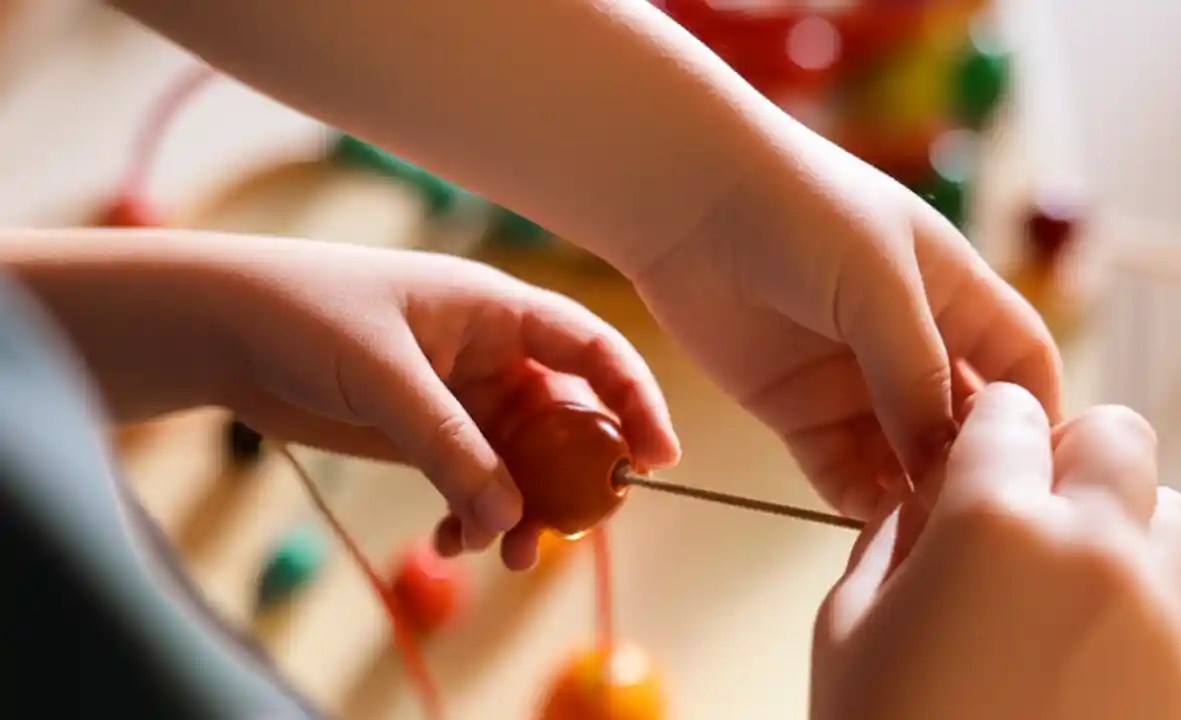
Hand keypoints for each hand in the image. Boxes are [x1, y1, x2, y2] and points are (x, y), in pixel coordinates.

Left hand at [216, 238, 678, 566]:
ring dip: (521, 510)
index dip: (635, 398)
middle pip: (566, 419)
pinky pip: (474, 483)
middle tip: (568, 529)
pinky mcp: (428, 434)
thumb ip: (449, 445)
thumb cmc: (304, 314)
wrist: (224, 328)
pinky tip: (450, 539)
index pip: (592, 348)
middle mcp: (492, 354)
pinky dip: (474, 515)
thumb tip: (510, 515)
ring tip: (502, 553)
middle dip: (572, 478)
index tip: (656, 457)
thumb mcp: (384, 376)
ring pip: (521, 462)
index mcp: (497, 310)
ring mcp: (461, 398)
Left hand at [633, 133, 1059, 518]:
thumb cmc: (800, 213)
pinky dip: (857, 498)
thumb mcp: (879, 286)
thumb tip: (945, 461)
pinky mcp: (796, 409)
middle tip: (974, 518)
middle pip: (964, 423)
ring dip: (914, 493)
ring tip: (926, 534)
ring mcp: (853, 380)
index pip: (1022, 363)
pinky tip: (871, 526)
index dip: (1037, 415)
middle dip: (970, 468)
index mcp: (953, 295)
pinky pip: (839, 468)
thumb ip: (916, 373)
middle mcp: (911, 343)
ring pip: (903, 456)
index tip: (1038, 472)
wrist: (688, 201)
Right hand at [810, 384, 1180, 719]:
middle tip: (1021, 501)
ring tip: (1059, 574)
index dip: (981, 427)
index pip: (1009, 413)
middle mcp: (1091, 549)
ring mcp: (1153, 618)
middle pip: (1118, 436)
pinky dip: (1150, 600)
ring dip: (1117, 520)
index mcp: (992, 521)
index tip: (965, 456)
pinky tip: (1094, 641)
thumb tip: (927, 500)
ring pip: (1169, 513)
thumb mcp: (845, 627)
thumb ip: (890, 539)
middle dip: (1068, 451)